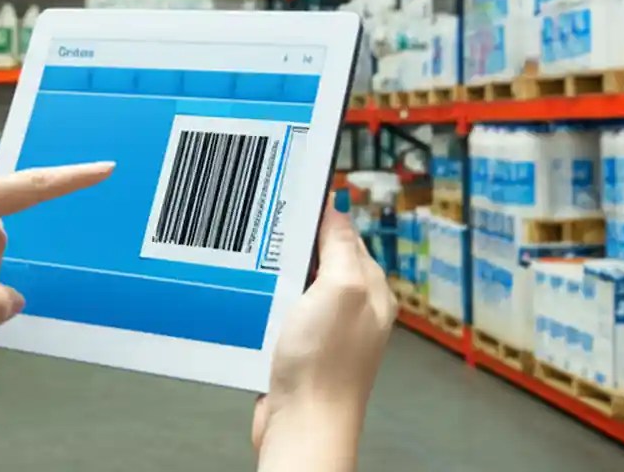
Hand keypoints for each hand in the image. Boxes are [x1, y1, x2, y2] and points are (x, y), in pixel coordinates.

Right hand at [252, 210, 395, 471]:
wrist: (302, 425)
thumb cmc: (325, 366)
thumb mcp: (339, 289)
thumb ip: (340, 246)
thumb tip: (340, 207)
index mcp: (370, 289)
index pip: (347, 235)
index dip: (321, 215)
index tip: (292, 198)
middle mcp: (352, 309)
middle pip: (320, 259)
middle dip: (295, 245)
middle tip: (267, 230)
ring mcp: (325, 332)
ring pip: (297, 286)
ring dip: (276, 276)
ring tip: (255, 263)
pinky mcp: (299, 350)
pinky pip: (280, 314)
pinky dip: (266, 304)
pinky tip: (252, 300)